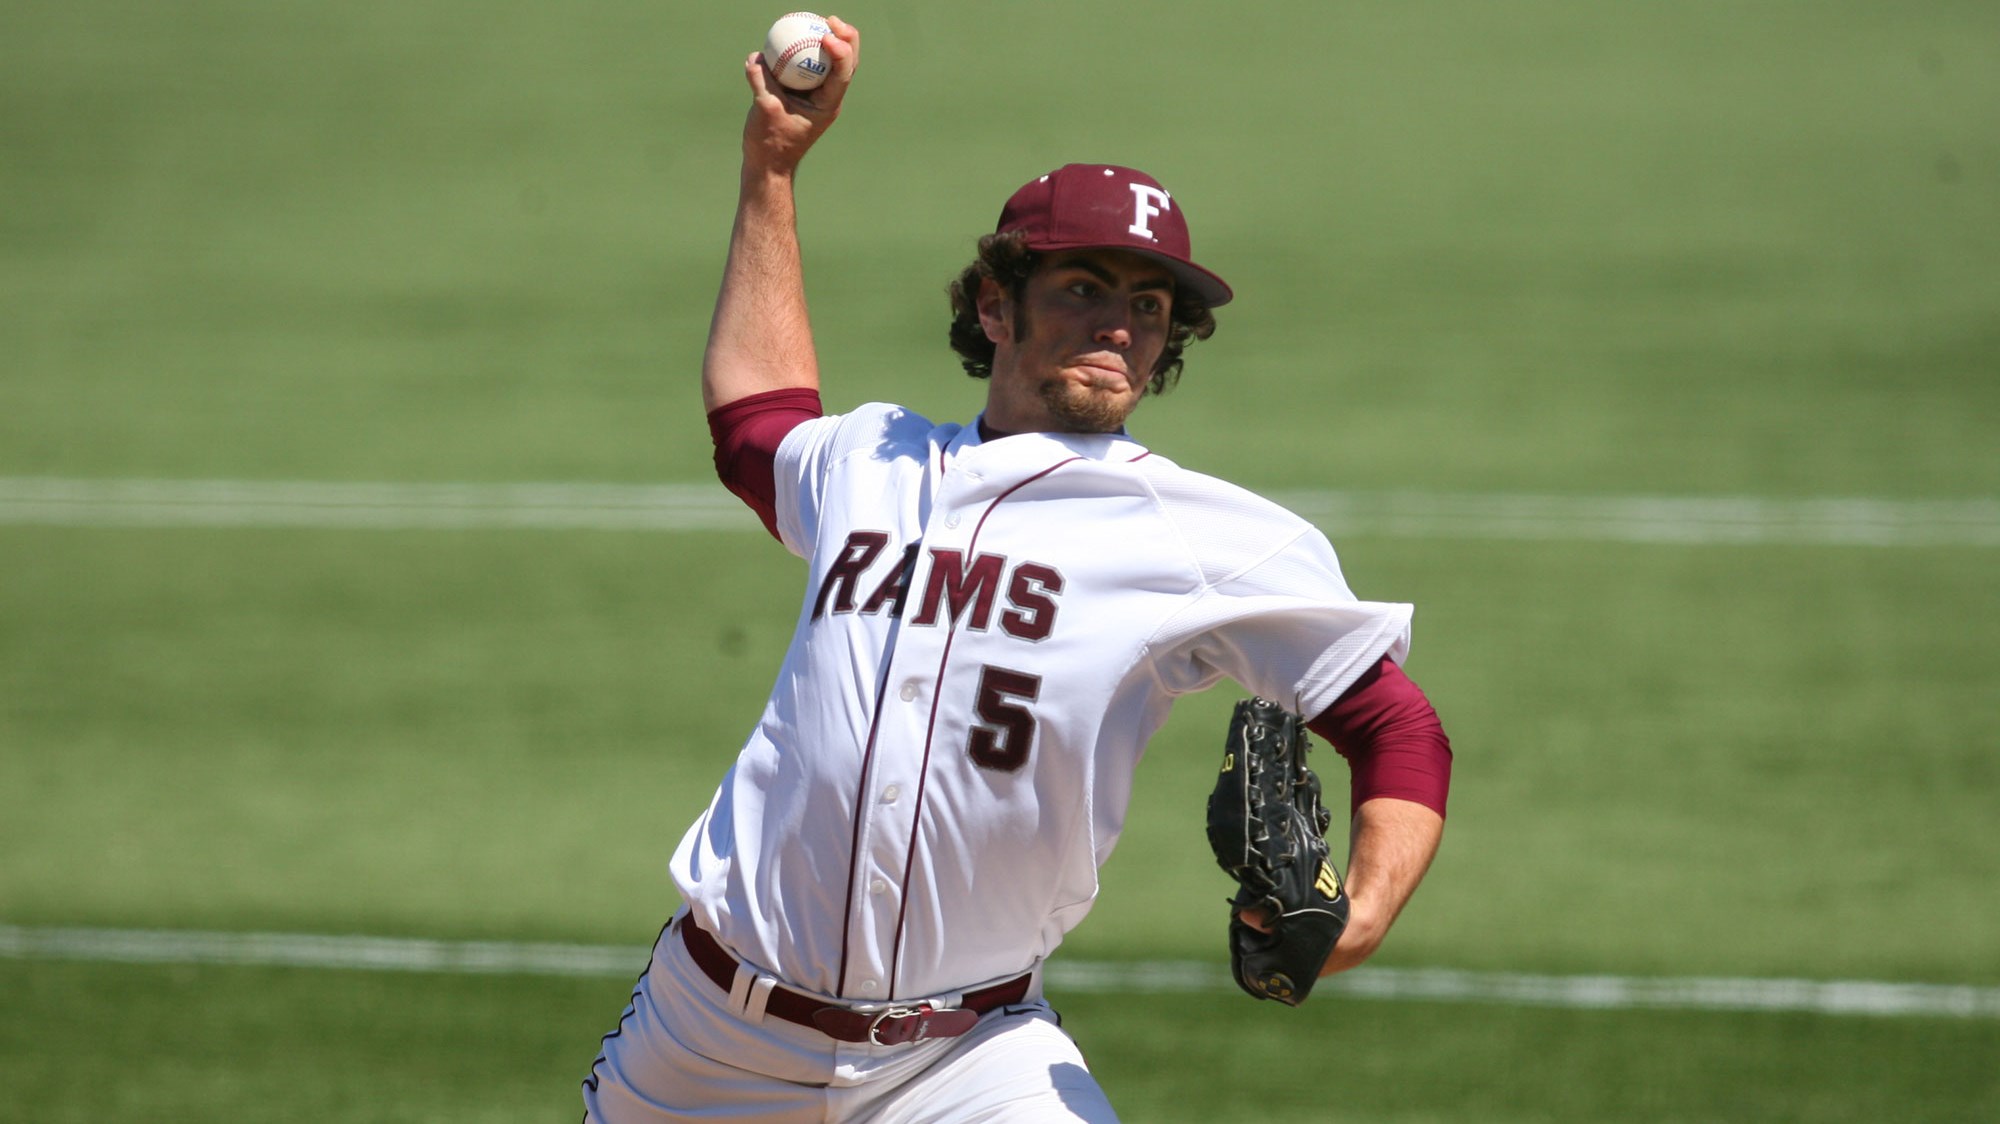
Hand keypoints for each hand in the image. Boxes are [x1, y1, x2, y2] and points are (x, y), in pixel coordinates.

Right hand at [740, 15, 859, 175]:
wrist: (767, 164)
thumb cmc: (770, 144)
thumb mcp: (765, 112)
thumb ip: (761, 83)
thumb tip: (755, 58)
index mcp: (828, 105)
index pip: (843, 73)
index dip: (841, 51)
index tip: (827, 36)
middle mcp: (827, 97)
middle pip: (845, 62)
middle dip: (844, 38)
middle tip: (831, 20)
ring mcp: (814, 94)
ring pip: (828, 62)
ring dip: (826, 39)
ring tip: (817, 19)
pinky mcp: (800, 92)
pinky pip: (804, 65)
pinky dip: (800, 49)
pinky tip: (790, 33)